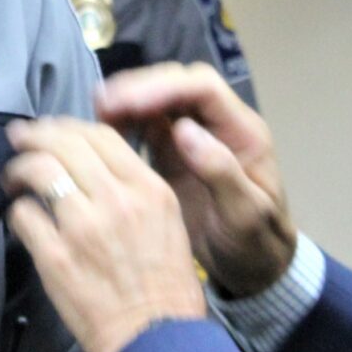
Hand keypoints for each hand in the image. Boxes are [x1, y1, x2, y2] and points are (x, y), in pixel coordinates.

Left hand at [3, 116, 206, 351]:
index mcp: (149, 189)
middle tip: (20, 138)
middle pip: (64, 144)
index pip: (101, 134)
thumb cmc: (166, 287)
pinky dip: (18, 211)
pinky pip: (24, 215)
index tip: (53, 130)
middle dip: (34, 135)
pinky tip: (21, 217)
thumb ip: (135, 187)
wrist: (155, 339)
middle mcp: (116, 200)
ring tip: (13, 176)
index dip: (68, 126)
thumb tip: (94, 164)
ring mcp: (83, 227)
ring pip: (38, 170)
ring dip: (18, 168)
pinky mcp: (56, 256)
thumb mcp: (168, 222)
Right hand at [95, 62, 295, 298]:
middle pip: (177, 83)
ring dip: (127, 99)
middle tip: (101, 103)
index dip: (164, 87)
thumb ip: (221, 173)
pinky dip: (123, 120)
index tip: (128, 102)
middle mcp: (218, 124)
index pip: (203, 88)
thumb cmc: (256, 243)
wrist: (254, 268)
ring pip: (158, 98)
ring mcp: (194, 135)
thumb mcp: (246, 216)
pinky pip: (146, 123)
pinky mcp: (173, 151)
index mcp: (243, 131)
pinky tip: (101, 129)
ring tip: (96, 110)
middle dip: (139, 87)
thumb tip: (184, 131)